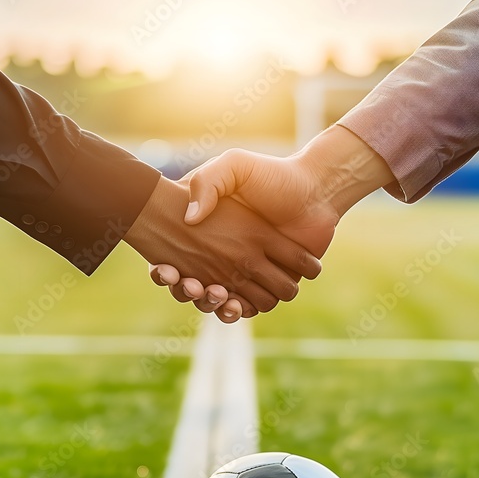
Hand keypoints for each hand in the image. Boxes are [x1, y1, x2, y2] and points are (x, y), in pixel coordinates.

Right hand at [150, 126, 393, 318]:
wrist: (314, 190)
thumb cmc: (272, 176)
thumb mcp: (233, 167)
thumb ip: (208, 183)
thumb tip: (190, 218)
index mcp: (216, 234)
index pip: (179, 259)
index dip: (166, 272)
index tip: (164, 269)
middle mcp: (229, 257)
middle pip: (195, 287)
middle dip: (187, 292)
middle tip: (189, 283)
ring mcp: (249, 274)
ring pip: (219, 302)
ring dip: (209, 303)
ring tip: (212, 290)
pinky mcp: (271, 286)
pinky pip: (246, 308)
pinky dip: (235, 310)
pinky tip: (230, 300)